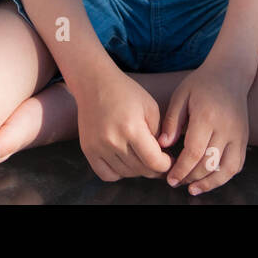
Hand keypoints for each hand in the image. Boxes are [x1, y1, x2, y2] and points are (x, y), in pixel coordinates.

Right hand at [71, 67, 172, 181]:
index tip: (169, 160)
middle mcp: (113, 140)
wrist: (94, 83)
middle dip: (154, 168)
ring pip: (125, 173)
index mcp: (132, 128)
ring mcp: (98, 147)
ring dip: (138, 170)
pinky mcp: (88, 149)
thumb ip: (159, 134)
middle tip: (159, 161)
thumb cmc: (126, 92)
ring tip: (142, 158)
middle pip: (140, 170)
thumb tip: (162, 157)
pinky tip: (124, 161)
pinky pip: (106, 174)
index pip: (154, 161)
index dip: (166, 165)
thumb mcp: (150, 107)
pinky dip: (118, 173)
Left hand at [160, 65, 250, 194]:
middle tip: (176, 182)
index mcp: (207, 116)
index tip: (170, 178)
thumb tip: (163, 145)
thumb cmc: (201, 84)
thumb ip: (172, 121)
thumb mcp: (181, 96)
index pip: (194, 152)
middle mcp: (226, 127)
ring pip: (227, 169)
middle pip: (209, 163)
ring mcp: (238, 134)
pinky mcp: (244, 138)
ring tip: (193, 188)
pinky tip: (209, 179)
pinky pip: (237, 164)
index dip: (181, 169)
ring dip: (209, 183)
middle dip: (190, 177)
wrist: (230, 74)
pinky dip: (224, 176)